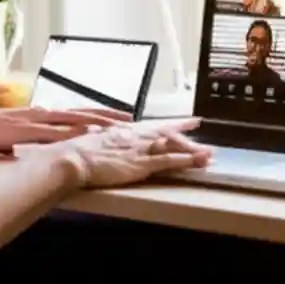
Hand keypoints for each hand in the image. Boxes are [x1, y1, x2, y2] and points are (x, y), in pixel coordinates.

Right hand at [0, 102, 130, 152]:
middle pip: (83, 113)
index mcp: (44, 114)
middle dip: (107, 116)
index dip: (99, 114)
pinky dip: (75, 133)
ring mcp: (39, 121)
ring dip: (98, 123)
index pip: (77, 112)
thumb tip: (45, 145)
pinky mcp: (30, 131)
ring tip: (119, 127)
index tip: (118, 117)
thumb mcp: (19, 132)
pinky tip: (89, 136)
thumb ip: (34, 136)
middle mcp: (45, 114)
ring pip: (75, 121)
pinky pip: (57, 133)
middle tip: (131, 119)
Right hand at [33, 118, 211, 188]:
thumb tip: (96, 135)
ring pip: (173, 146)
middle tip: (200, 128)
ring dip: (193, 150)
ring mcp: (141, 149)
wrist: (74, 158)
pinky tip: (199, 161)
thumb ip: (102, 138)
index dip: (171, 123)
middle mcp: (137, 137)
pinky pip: (170, 161)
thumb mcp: (93, 140)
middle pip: (167, 132)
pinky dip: (186, 161)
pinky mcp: (142, 164)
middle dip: (185, 131)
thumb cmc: (79, 151)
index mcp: (126, 131)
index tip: (186, 119)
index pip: (153, 125)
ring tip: (210, 154)